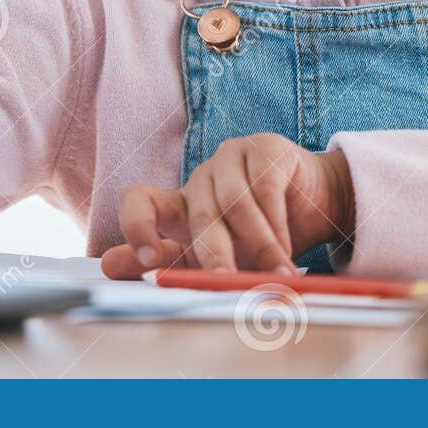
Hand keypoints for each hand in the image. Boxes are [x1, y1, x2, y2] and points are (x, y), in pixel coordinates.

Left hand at [99, 133, 355, 279]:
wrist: (319, 205)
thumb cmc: (263, 238)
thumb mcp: (220, 259)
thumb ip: (172, 264)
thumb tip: (108, 266)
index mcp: (180, 205)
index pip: (139, 201)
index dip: (136, 225)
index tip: (147, 258)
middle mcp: (201, 178)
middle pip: (198, 214)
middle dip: (215, 253)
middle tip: (228, 280)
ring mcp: (232, 158)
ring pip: (235, 204)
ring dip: (259, 246)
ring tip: (278, 277)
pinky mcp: (265, 148)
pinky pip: (265, 188)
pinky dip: (277, 224)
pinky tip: (288, 248)